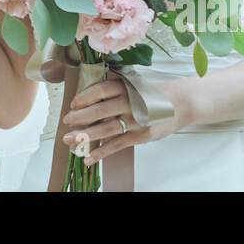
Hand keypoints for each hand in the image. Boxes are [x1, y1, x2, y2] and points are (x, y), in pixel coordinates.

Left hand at [61, 76, 187, 166]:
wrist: (178, 104)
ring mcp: (135, 120)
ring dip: (86, 136)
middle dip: (80, 117)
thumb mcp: (132, 85)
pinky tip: (88, 158)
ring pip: (106, 128)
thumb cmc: (150, 94)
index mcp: (125, 87)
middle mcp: (130, 102)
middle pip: (101, 110)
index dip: (85, 96)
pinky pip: (117, 145)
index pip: (101, 90)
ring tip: (69, 140)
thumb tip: (85, 101)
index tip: (73, 104)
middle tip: (66, 122)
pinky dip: (101, 152)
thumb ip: (113, 90)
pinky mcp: (140, 136)